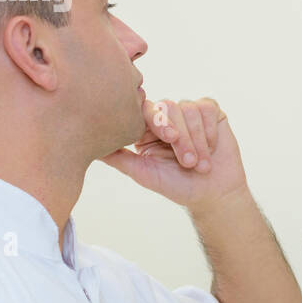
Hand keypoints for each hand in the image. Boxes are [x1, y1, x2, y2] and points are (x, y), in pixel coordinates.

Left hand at [101, 97, 248, 210]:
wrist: (212, 194)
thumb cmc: (177, 186)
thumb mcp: (144, 173)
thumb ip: (118, 158)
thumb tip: (89, 148)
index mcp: (148, 127)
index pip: (146, 111)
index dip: (159, 121)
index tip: (169, 139)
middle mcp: (167, 115)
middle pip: (170, 108)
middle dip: (182, 138)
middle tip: (188, 162)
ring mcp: (188, 112)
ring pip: (190, 110)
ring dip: (198, 140)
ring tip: (201, 164)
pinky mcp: (210, 111)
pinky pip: (207, 108)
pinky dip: (210, 130)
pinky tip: (211, 148)